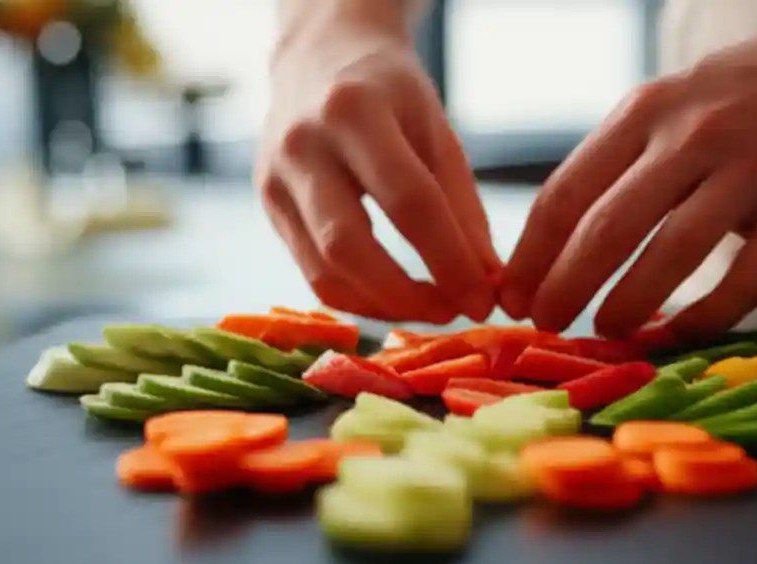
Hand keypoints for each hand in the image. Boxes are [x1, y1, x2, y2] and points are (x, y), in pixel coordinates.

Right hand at [255, 3, 498, 323]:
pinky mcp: (268, 207)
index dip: (450, 260)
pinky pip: (313, 274)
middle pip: (349, 246)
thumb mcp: (436, 131)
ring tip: (432, 308)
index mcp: (354, 111)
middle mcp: (302, 145)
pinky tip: (396, 300)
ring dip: (384, 306)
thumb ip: (463, 208)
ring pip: (325, 272)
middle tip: (454, 313)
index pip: (409, 201)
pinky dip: (359, 298)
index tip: (485, 299)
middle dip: (407, 296)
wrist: (319, 58)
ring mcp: (275, 179)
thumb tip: (488, 285)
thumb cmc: (390, 95)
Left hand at [498, 2, 756, 339]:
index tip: (511, 295)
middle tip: (544, 325)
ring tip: (605, 332)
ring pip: (671, 255)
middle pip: (605, 228)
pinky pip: (744, 281)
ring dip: (628, 305)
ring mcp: (750, 173)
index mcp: (646, 112)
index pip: (566, 192)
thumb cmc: (747, 94)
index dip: (532, 254)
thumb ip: (622, 161)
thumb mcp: (670, 103)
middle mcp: (691, 137)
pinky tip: (677, 336)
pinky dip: (704, 318)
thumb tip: (557, 241)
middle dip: (564, 287)